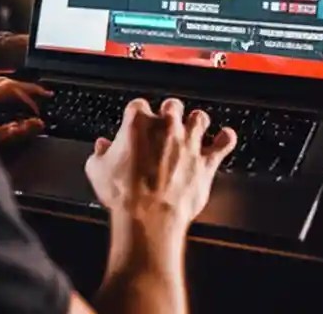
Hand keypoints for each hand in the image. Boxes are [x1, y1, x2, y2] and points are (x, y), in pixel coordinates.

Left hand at [0, 77, 52, 144]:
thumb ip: (11, 133)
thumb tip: (35, 123)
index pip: (8, 87)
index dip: (28, 95)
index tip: (40, 108)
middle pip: (2, 80)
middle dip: (24, 87)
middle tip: (43, 95)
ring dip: (12, 88)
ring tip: (29, 97)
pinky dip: (0, 93)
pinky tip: (5, 102)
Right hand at [85, 98, 236, 228]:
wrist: (148, 217)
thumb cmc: (124, 195)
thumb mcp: (97, 171)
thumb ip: (99, 154)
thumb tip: (101, 147)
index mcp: (138, 124)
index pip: (138, 105)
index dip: (137, 113)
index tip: (136, 121)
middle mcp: (166, 127)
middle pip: (172, 105)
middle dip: (169, 111)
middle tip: (166, 120)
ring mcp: (189, 143)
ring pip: (199, 117)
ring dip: (196, 121)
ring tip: (193, 125)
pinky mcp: (206, 161)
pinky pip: (224, 142)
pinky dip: (225, 138)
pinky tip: (224, 136)